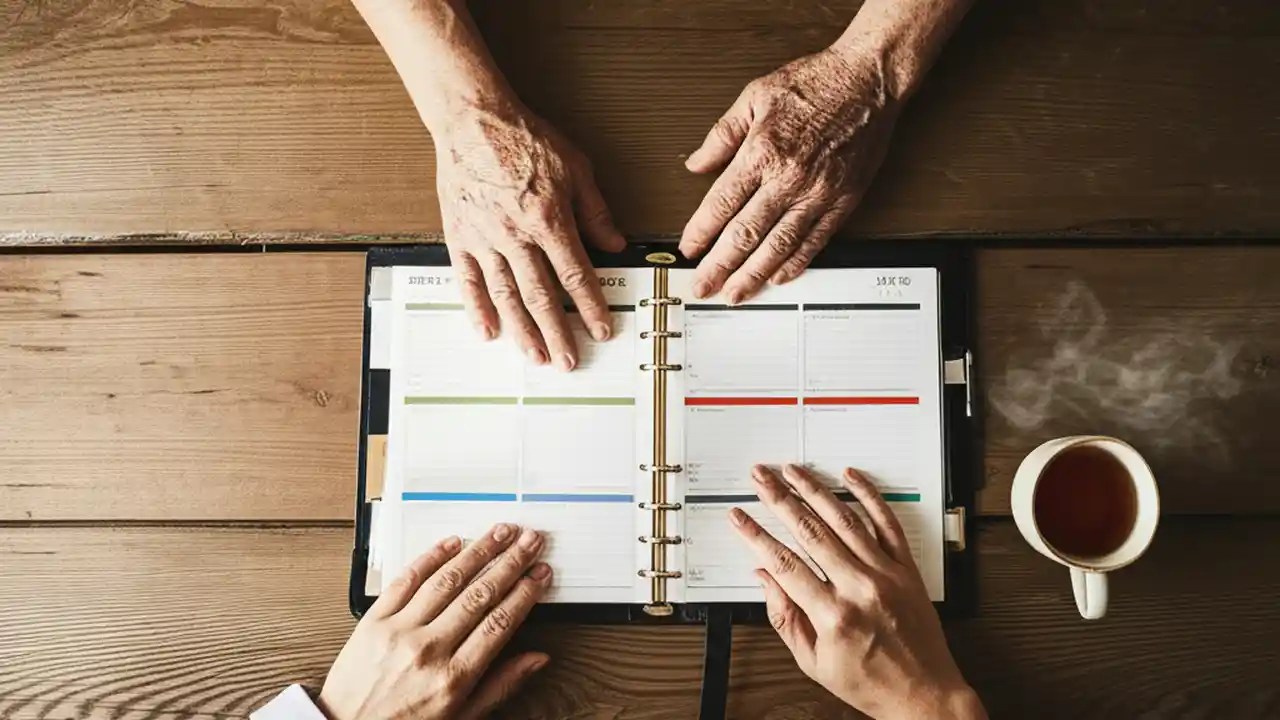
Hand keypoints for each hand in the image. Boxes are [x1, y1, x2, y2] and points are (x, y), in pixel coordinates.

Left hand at [318, 523, 552, 719]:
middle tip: (530, 541)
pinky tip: (452, 543)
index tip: (540, 573)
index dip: (525, 593)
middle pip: (479, 595)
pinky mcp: (373, 621)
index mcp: (454, 678)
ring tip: (500, 532)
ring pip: (447, 581)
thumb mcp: (461, 717)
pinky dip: (431, 557)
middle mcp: (428, 650)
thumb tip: (537, 659)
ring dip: (478, 551)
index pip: (500, 623)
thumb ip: (500, 685)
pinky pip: (406, 580)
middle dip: (511, 563)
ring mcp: (399, 632)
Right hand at [436, 105, 626, 369]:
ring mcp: (484, 239)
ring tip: (536, 356)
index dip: (591, 307)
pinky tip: (487, 331)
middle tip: (569, 360)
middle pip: (541, 296)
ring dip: (522, 331)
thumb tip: (616, 243)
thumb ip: (596, 211)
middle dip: (558, 333)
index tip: (602, 330)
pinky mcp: (459, 236)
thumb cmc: (523, 138)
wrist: (473, 119)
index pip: (576, 276)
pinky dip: (476, 308)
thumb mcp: (576, 169)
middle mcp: (516, 236)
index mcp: (549, 220)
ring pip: (506, 296)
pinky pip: (467, 279)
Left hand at [680, 46, 899, 302]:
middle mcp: (789, 178)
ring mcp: (818, 193)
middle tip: (703, 286)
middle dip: (720, 266)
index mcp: (763, 152)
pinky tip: (777, 278)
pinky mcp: (842, 201)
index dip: (701, 232)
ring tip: (734, 294)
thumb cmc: (815, 83)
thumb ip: (722, 135)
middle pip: (746, 234)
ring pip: (779, 246)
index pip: (722, 204)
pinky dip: (794, 264)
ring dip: (753, 275)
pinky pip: (815, 241)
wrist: (868, 79)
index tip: (688, 249)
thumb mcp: (755, 96)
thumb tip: (696, 164)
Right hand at [731, 465, 985, 719]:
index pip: (784, 563)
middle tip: (760, 478)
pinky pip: (887, 523)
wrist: (924, 695)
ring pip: (845, 519)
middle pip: (810, 531)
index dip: (756, 535)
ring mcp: (886, 574)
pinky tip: (850, 476)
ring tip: (793, 470)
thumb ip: (785, 618)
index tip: (739, 518)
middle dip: (779, 499)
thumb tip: (765, 577)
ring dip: (814, 490)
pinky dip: (869, 496)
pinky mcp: (907, 569)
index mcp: (833, 616)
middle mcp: (860, 589)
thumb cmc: (871, 683)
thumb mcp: (814, 662)